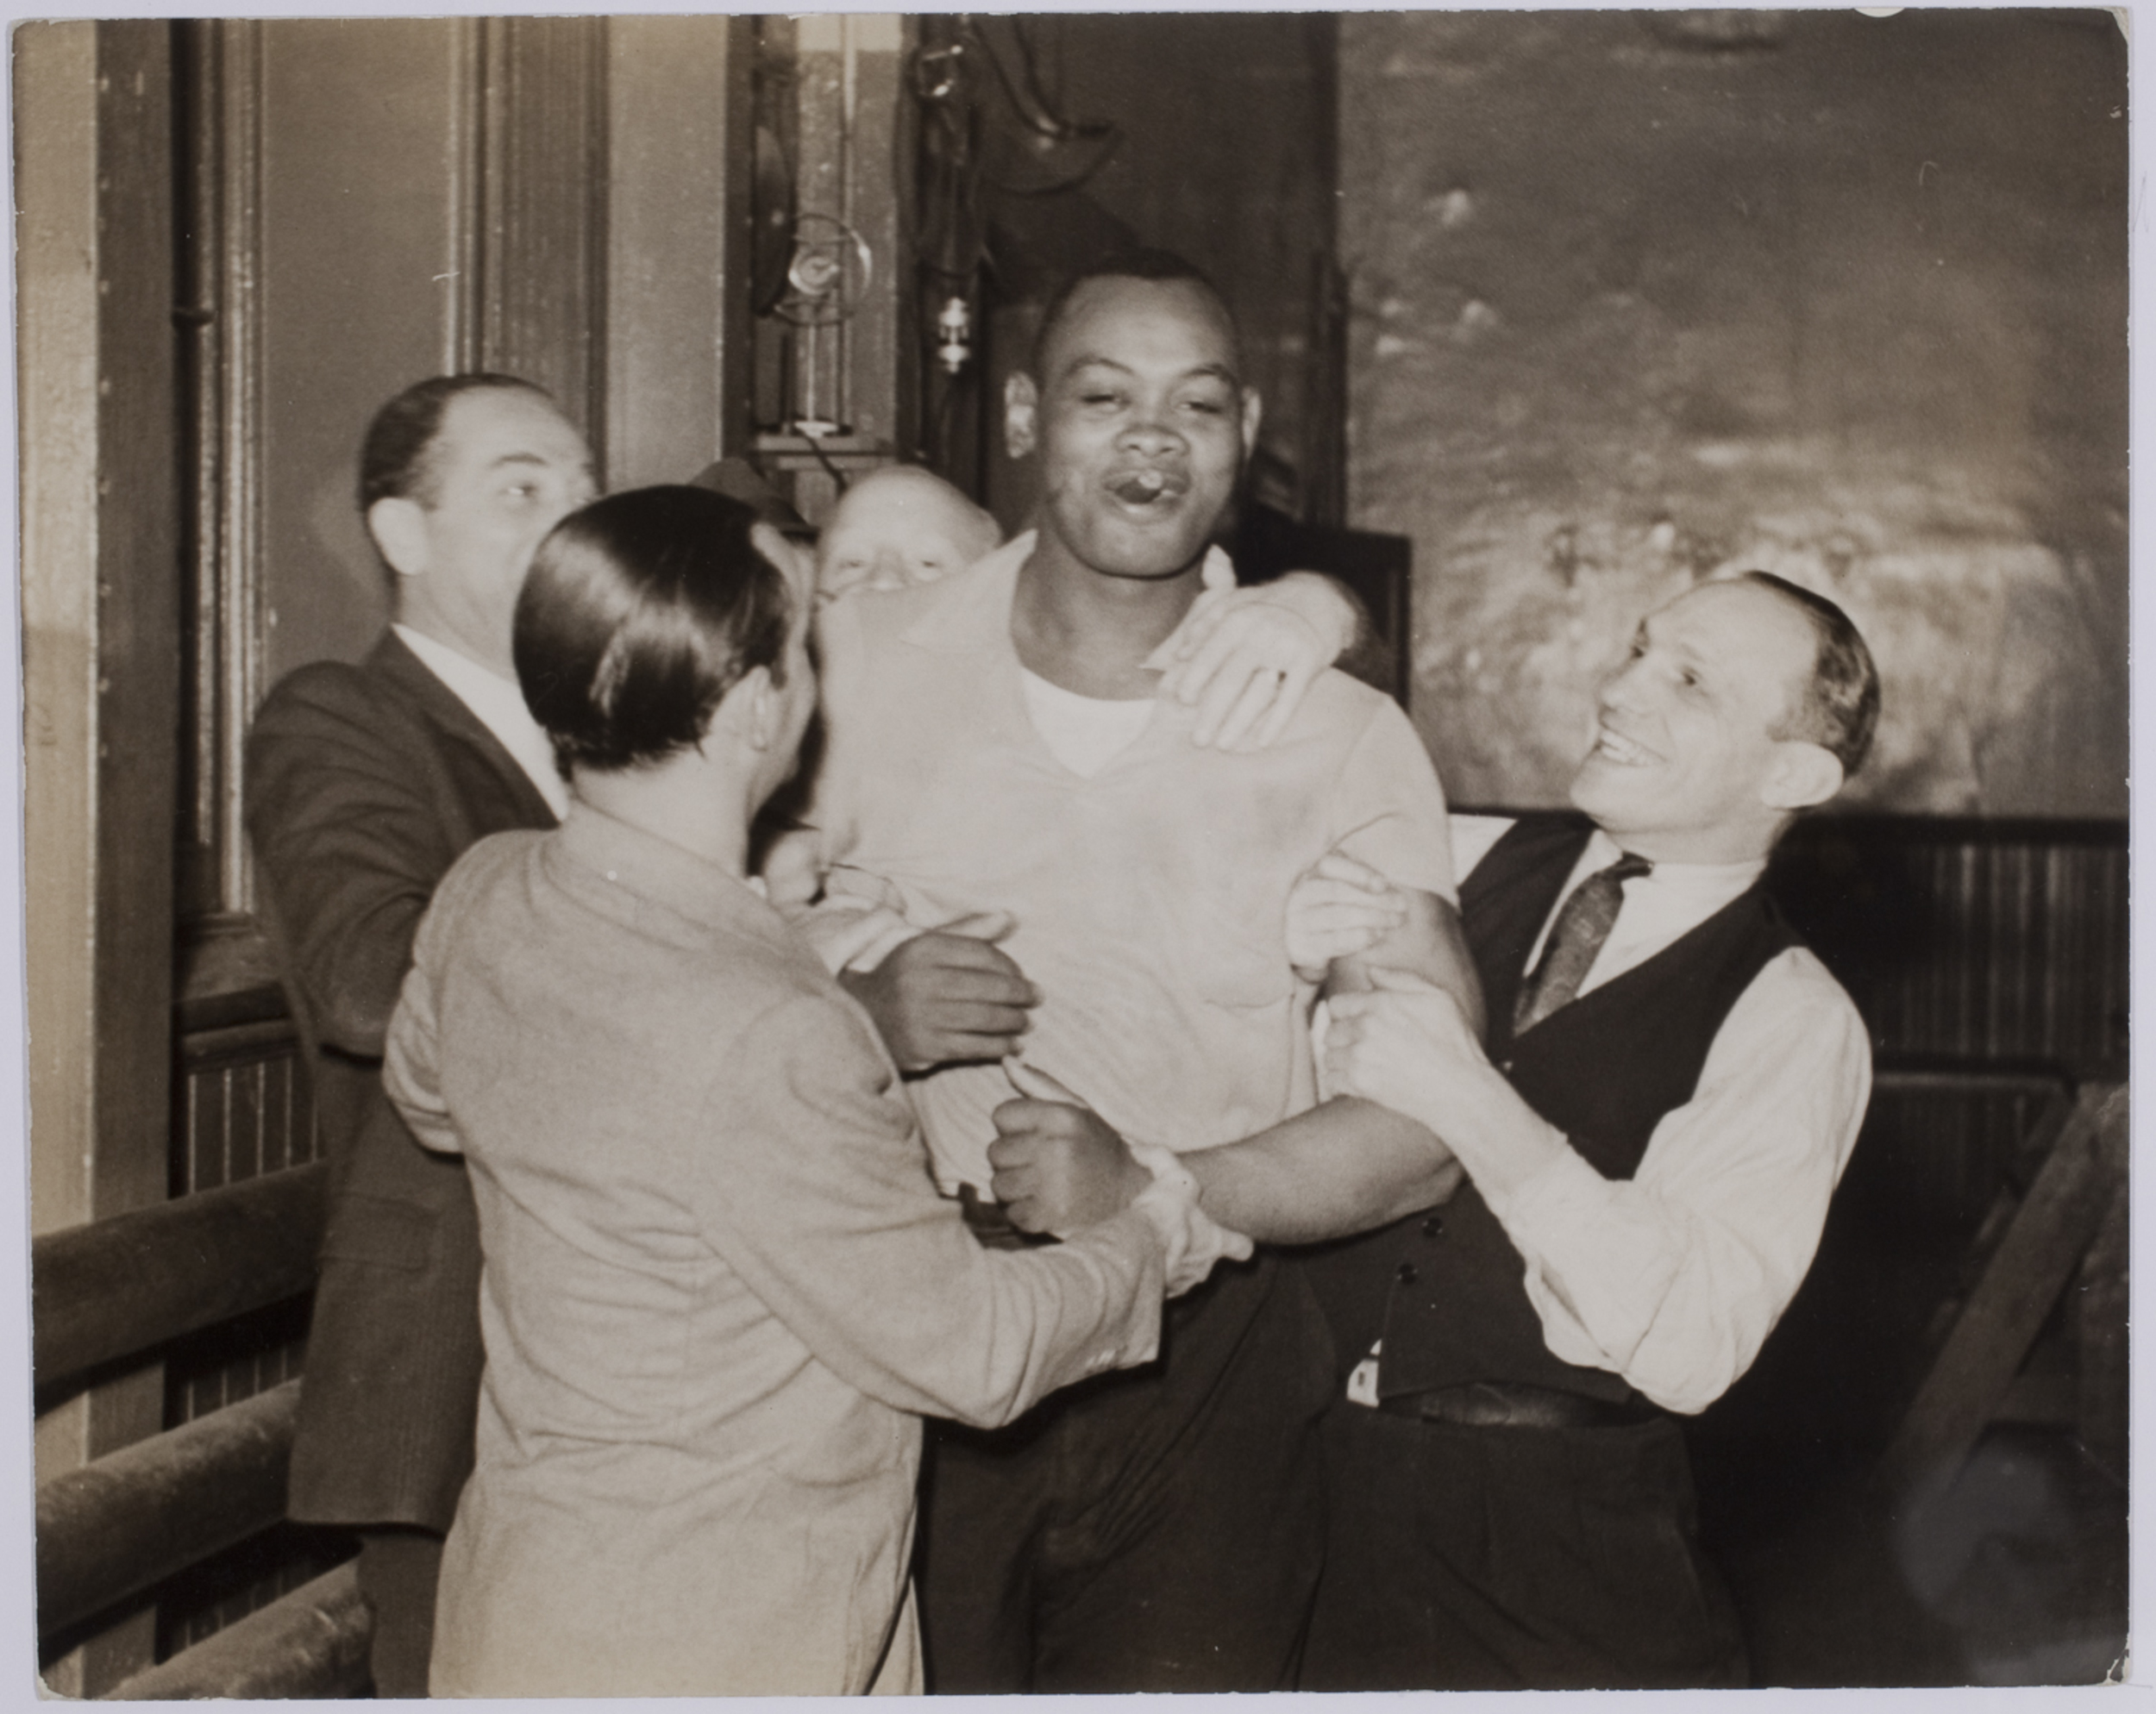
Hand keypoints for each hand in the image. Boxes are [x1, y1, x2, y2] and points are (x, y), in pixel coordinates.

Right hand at [841, 915, 1037, 1071]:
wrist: (861, 1016)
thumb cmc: (903, 977)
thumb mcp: (926, 946)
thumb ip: (968, 931)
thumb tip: (1009, 918)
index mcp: (922, 949)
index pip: (981, 953)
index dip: (1010, 965)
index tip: (1022, 975)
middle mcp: (920, 981)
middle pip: (987, 987)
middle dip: (1019, 994)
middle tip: (1035, 998)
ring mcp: (921, 1017)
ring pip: (984, 1019)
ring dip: (1014, 1022)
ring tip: (1026, 1022)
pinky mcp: (924, 1047)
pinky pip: (973, 1047)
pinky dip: (999, 1047)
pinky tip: (1013, 1046)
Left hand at [988, 1097, 1151, 1234]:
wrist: (1132, 1194)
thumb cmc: (1097, 1147)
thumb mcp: (1077, 1110)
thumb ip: (1038, 1085)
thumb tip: (1005, 1060)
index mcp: (1062, 1117)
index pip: (1001, 1115)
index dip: (1013, 1127)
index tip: (1036, 1136)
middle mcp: (1058, 1148)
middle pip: (995, 1151)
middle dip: (1011, 1159)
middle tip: (1039, 1164)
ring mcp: (1054, 1185)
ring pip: (999, 1185)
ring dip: (1015, 1188)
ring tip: (1040, 1186)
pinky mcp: (1051, 1217)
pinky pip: (1012, 1213)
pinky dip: (1023, 1214)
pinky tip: (1044, 1206)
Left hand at [1155, 572, 1353, 749]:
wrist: (1320, 596)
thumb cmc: (1266, 608)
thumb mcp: (1234, 604)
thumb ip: (1204, 627)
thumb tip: (1178, 655)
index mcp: (1236, 619)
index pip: (1209, 654)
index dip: (1193, 679)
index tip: (1181, 701)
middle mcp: (1260, 632)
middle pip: (1231, 679)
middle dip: (1212, 712)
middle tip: (1197, 740)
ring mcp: (1286, 647)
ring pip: (1259, 692)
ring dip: (1239, 722)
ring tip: (1222, 746)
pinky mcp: (1309, 659)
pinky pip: (1291, 697)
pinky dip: (1277, 721)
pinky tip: (1262, 742)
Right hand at [1286, 850, 1408, 980]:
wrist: (1297, 938)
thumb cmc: (1324, 903)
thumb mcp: (1335, 880)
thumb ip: (1356, 875)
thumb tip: (1383, 884)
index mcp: (1304, 872)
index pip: (1329, 865)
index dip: (1358, 873)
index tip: (1384, 884)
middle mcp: (1296, 895)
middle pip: (1337, 891)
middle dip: (1373, 897)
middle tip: (1401, 904)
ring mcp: (1296, 922)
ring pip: (1338, 916)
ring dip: (1372, 917)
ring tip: (1395, 920)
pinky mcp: (1301, 947)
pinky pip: (1334, 941)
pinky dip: (1359, 938)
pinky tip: (1378, 934)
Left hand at [1324, 965, 1489, 1132]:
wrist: (1460, 1091)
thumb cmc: (1454, 1043)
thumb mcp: (1437, 998)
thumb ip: (1400, 979)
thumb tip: (1370, 970)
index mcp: (1381, 1003)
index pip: (1336, 1004)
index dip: (1347, 1015)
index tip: (1360, 1025)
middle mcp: (1365, 1027)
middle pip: (1330, 1031)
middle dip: (1344, 1039)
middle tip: (1365, 1048)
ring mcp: (1360, 1056)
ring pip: (1329, 1056)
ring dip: (1342, 1061)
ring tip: (1366, 1065)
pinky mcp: (1359, 1084)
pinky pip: (1331, 1080)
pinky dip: (1342, 1083)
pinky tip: (1362, 1082)